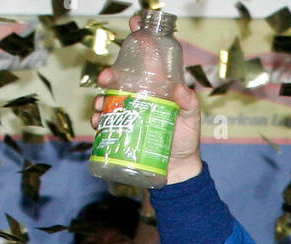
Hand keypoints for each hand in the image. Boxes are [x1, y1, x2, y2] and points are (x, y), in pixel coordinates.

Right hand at [93, 17, 201, 184]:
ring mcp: (129, 112)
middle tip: (106, 78)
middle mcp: (140, 96)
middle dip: (109, 74)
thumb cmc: (186, 140)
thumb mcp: (191, 119)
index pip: (146, 60)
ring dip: (100, 98)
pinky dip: (99, 120)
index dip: (140, 41)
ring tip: (101, 105)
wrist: (178, 170)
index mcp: (157, 87)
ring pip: (108, 98)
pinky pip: (105, 121)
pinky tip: (99, 122)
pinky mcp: (122, 129)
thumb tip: (179, 89)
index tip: (135, 27)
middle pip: (120, 78)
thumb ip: (189, 103)